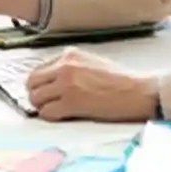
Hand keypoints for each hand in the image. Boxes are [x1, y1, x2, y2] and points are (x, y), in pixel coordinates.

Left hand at [25, 47, 158, 121]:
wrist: (138, 92)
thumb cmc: (120, 80)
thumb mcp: (90, 63)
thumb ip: (69, 67)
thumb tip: (50, 81)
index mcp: (69, 54)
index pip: (39, 69)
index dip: (42, 84)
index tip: (49, 92)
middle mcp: (64, 66)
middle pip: (31, 82)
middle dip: (37, 94)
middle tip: (47, 103)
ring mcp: (67, 84)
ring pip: (35, 97)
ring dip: (42, 107)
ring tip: (56, 110)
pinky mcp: (72, 102)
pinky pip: (47, 112)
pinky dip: (51, 117)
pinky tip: (63, 116)